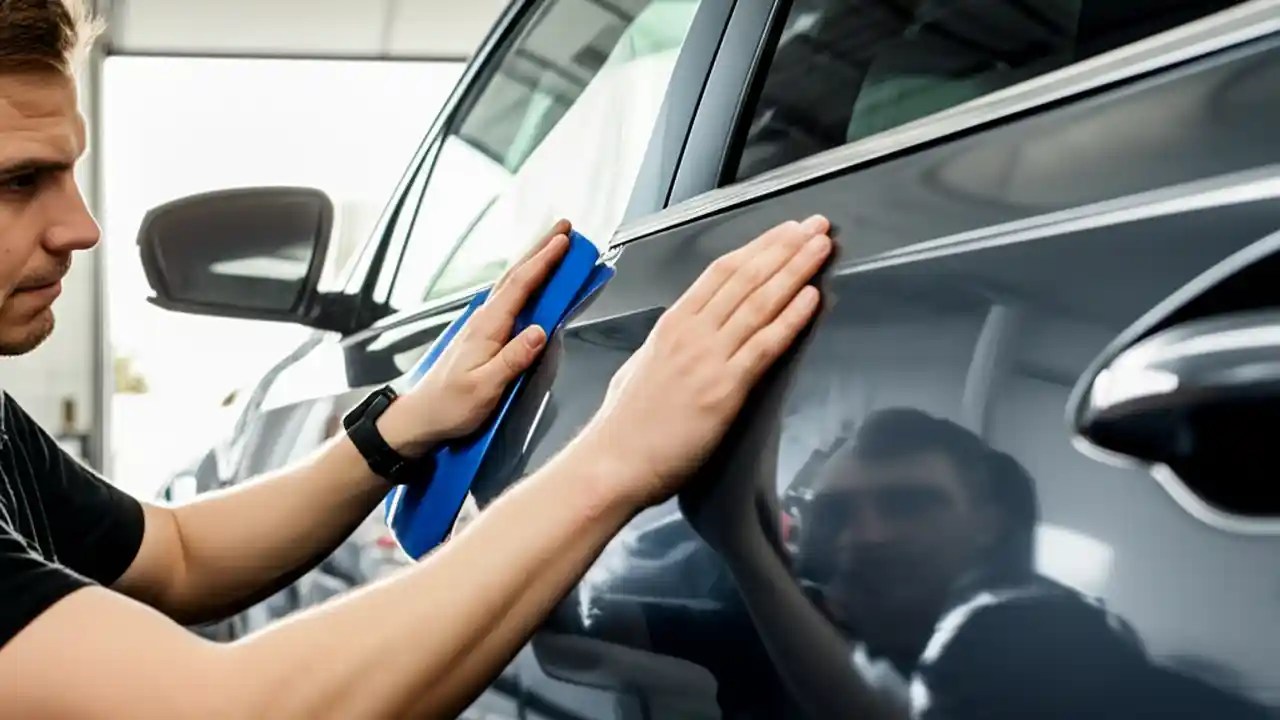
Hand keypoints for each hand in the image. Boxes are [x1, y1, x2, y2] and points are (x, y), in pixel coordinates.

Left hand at [378, 221, 572, 455]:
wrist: (420, 417)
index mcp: (487, 328)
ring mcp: (482, 326)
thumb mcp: (485, 388)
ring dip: (533, 263)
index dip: (543, 262)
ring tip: (553, 247)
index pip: (520, 286)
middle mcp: (484, 320)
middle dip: (540, 250)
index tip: (563, 242)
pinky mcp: (483, 335)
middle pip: (516, 276)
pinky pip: (509, 300)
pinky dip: (524, 284)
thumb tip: (539, 333)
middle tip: (563, 228)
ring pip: (512, 285)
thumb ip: (513, 359)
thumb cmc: (449, 405)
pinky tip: (531, 284)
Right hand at [575, 216, 832, 508]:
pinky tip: (812, 296)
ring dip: (795, 270)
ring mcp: (708, 357)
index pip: (721, 272)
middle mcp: (691, 332)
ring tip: (822, 246)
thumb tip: (682, 334)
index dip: (758, 247)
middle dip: (785, 247)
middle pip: (746, 277)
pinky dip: (790, 317)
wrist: (613, 461)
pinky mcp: (724, 388)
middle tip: (816, 223)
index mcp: (671, 324)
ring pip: (759, 302)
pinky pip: (764, 345)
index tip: (785, 231)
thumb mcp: (641, 367)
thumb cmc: (624, 425)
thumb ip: (667, 346)